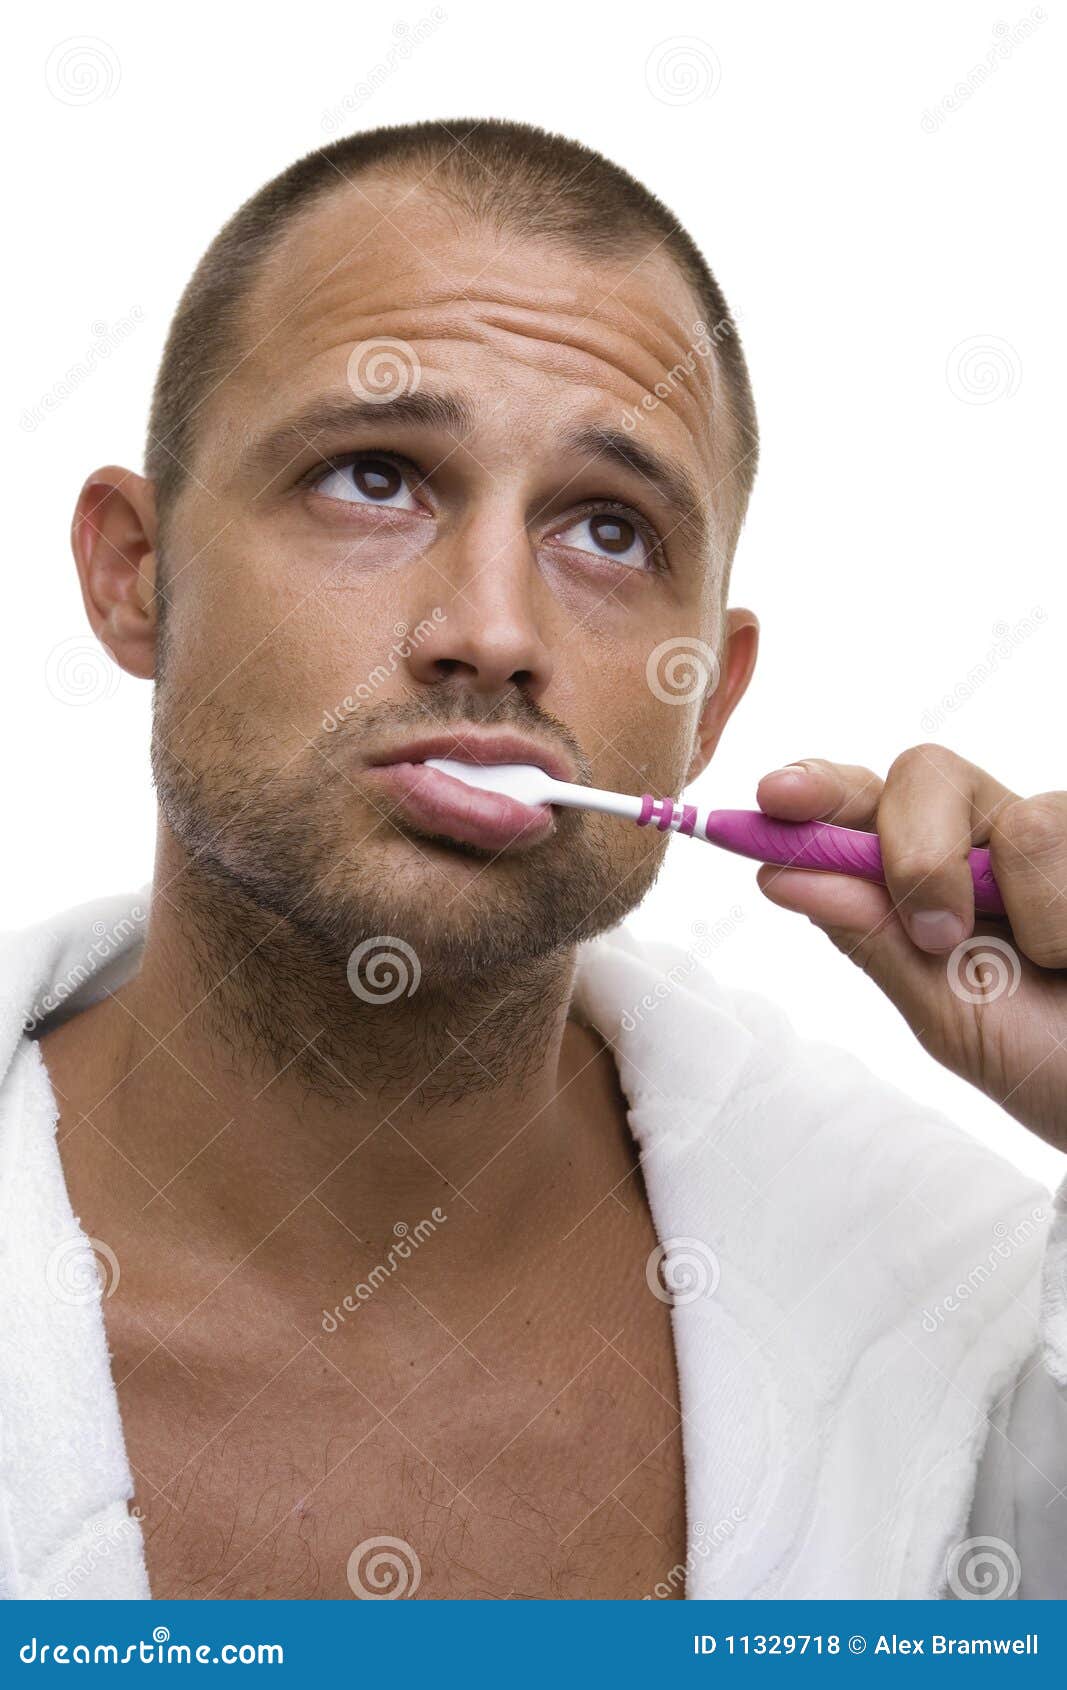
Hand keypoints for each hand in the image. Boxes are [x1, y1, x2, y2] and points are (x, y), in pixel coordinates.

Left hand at [754, 744, 1066, 1151]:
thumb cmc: (1050, 1065)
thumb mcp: (948, 1014)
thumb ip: (874, 938)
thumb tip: (780, 876)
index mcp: (929, 878)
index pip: (860, 807)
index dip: (817, 789)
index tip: (775, 796)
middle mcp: (990, 843)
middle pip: (923, 774)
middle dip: (915, 849)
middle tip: (937, 935)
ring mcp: (1055, 837)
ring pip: (1015, 815)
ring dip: (1020, 909)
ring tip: (1053, 965)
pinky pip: (1052, 831)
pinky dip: (1058, 915)